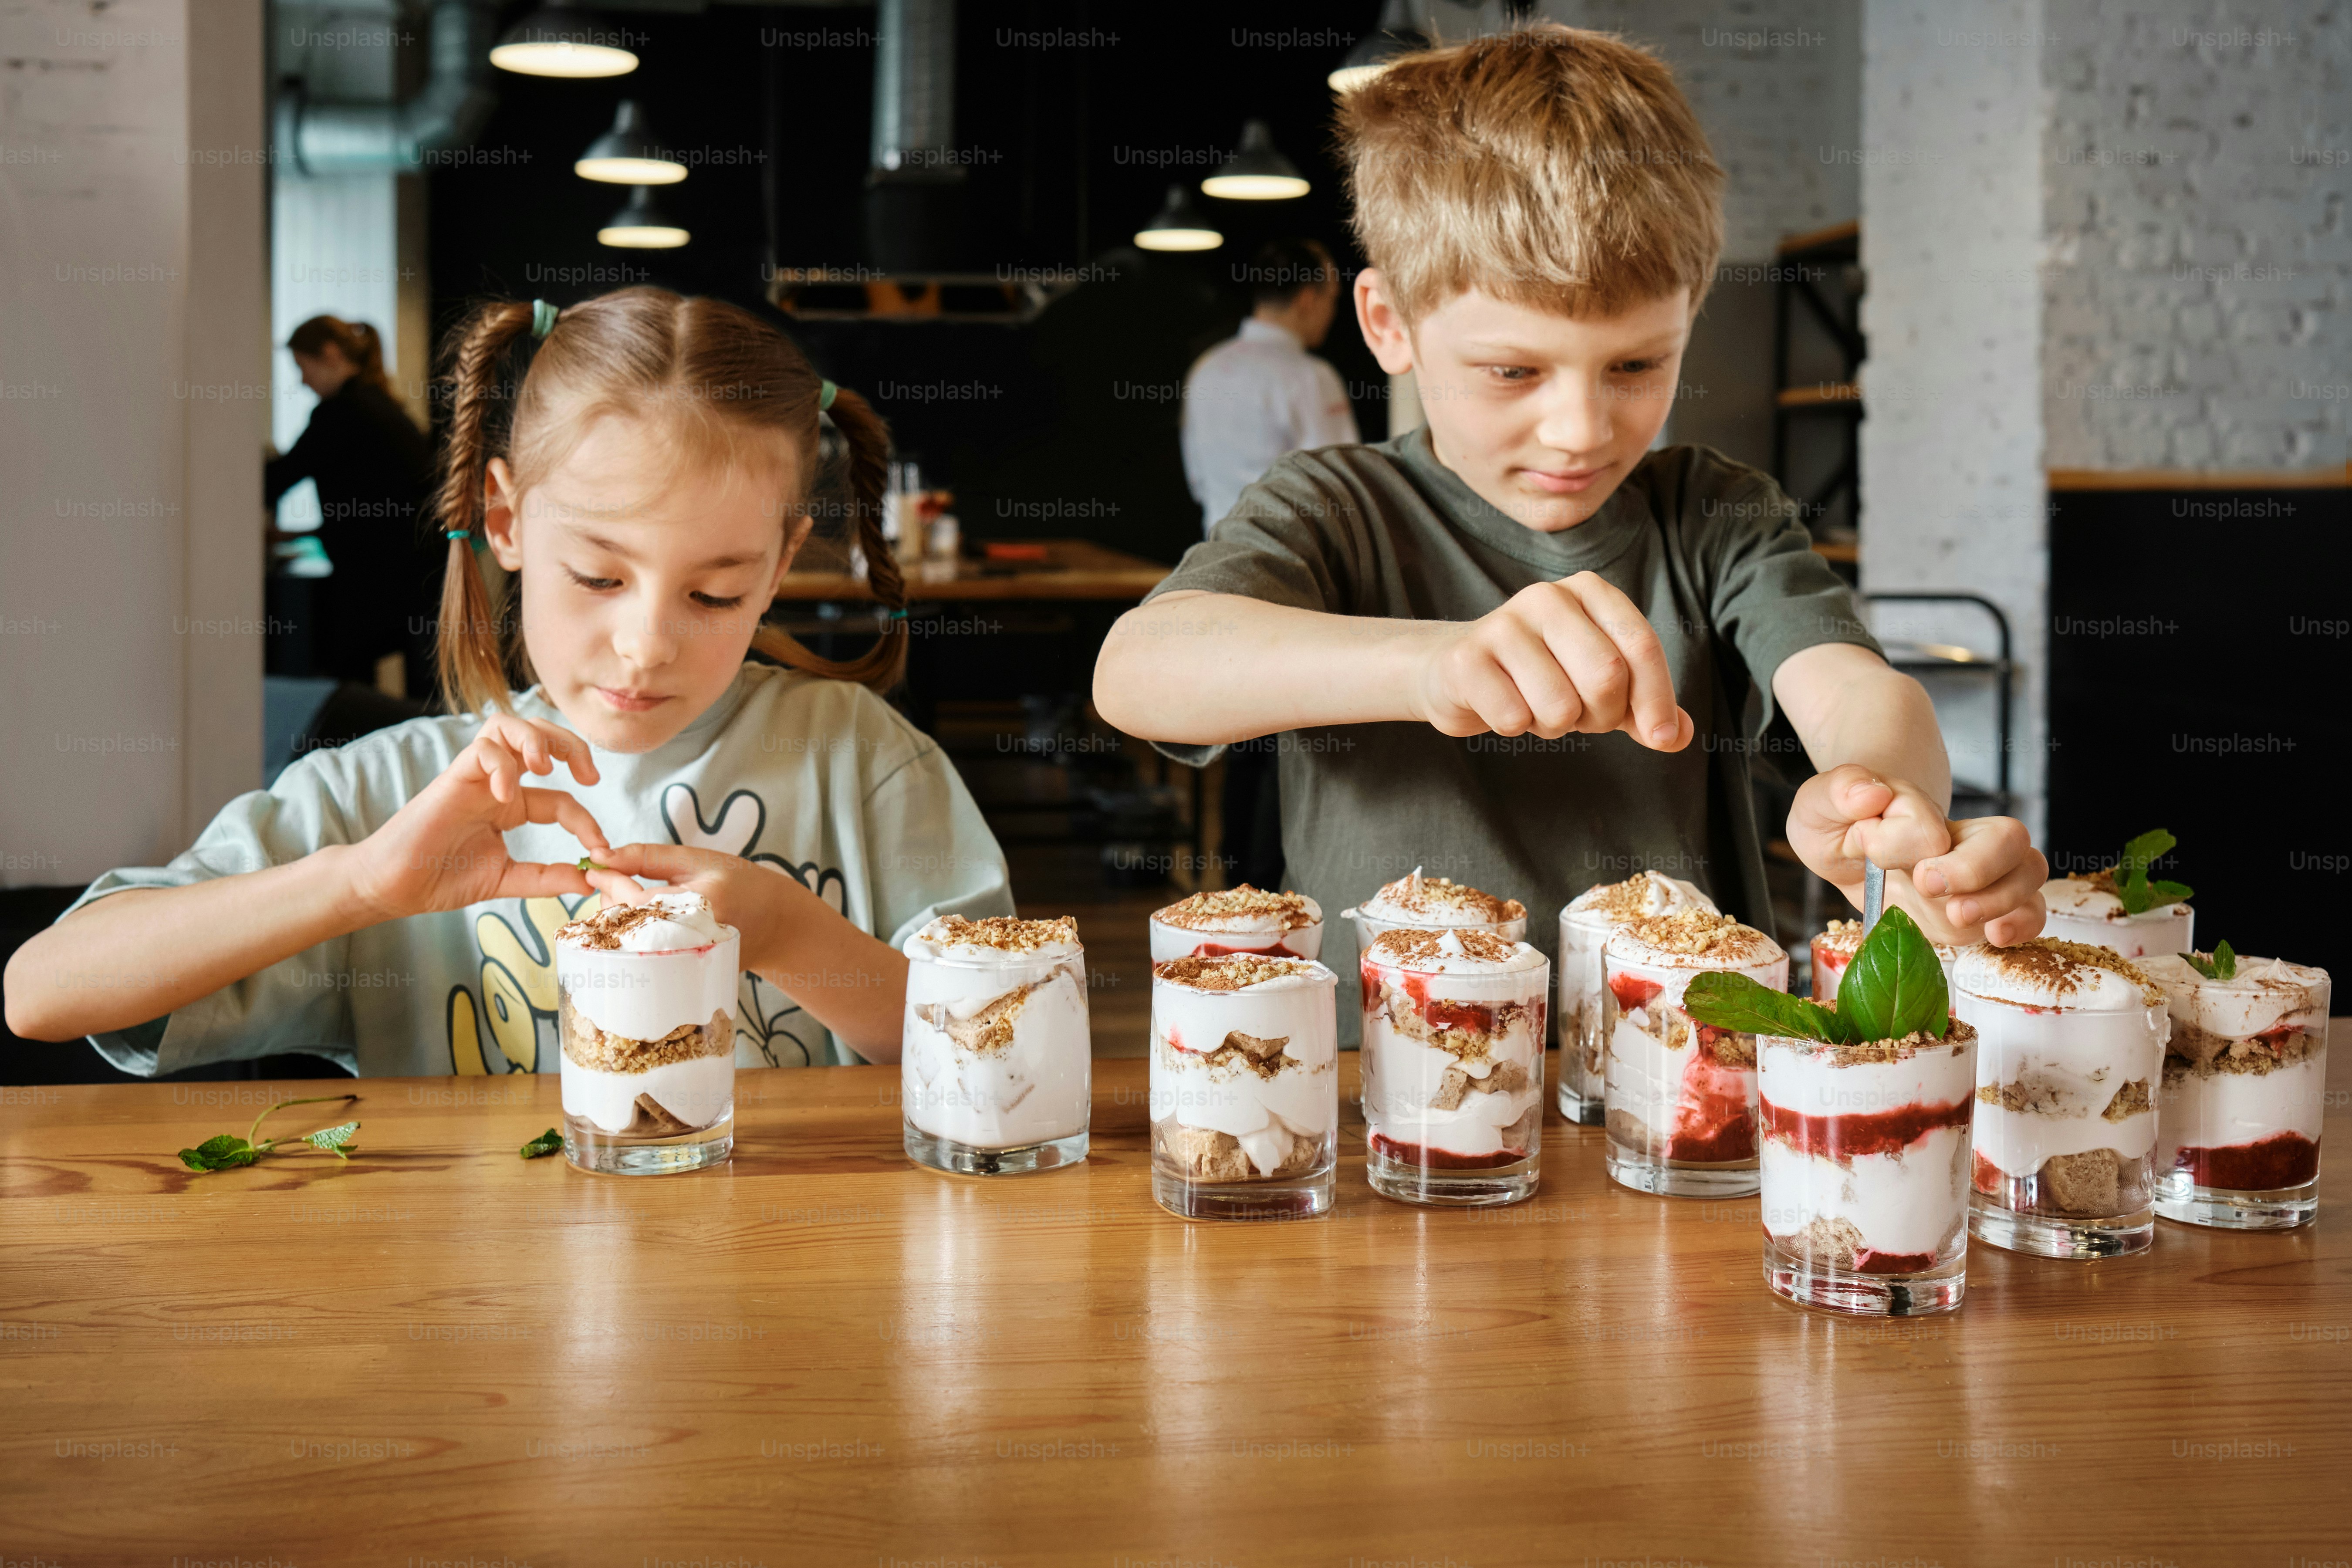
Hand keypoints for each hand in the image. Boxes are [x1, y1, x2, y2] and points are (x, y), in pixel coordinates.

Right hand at [349, 714, 611, 919]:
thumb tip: (592, 881)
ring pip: (507, 725)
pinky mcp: (450, 778)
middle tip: (590, 777)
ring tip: (545, 769)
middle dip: (572, 746)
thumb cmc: (441, 879)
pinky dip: (500, 763)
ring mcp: (473, 777)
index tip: (601, 850)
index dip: (587, 821)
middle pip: (540, 736)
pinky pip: (481, 749)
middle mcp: (495, 784)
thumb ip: (547, 878)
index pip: (562, 797)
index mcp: (511, 806)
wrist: (394, 887)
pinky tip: (504, 794)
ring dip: (536, 739)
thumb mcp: (506, 879)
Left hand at [582, 843, 801, 973]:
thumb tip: (598, 857)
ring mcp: (686, 962)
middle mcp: (692, 940)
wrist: (775, 924)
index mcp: (700, 905)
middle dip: (612, 900)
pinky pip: (640, 956)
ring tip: (634, 898)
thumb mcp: (696, 859)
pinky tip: (642, 921)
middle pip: (627, 925)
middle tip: (617, 880)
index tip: (592, 867)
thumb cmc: (738, 883)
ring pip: (628, 943)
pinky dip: (631, 936)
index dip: (609, 881)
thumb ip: (645, 856)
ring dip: (619, 919)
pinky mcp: (681, 974)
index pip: (636, 899)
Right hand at [1414, 573, 1693, 750]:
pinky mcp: (1468, 659)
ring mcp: (1503, 624)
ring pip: (1560, 706)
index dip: (1657, 700)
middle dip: (1601, 715)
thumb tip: (1679, 735)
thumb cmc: (1540, 674)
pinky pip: (1515, 719)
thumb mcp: (1597, 682)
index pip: (1641, 647)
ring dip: (1554, 726)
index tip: (1662, 737)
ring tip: (1536, 706)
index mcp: (1589, 591)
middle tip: (1580, 714)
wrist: (1456, 671)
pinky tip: (1504, 706)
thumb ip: (1642, 705)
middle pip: (1606, 677)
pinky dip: (1515, 728)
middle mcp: (1548, 596)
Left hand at [1789, 764, 2045, 944]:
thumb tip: (1872, 795)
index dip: (1898, 839)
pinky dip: (2022, 924)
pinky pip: (2028, 912)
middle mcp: (1958, 839)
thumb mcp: (1819, 803)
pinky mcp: (1984, 908)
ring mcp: (1979, 874)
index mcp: (1917, 811)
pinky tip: (1997, 934)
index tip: (1864, 843)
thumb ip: (1840, 790)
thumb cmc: (1841, 824)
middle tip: (1925, 883)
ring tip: (1957, 914)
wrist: (1851, 848)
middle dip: (1972, 868)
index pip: (1925, 822)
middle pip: (2007, 838)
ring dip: (1998, 900)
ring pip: (2027, 874)